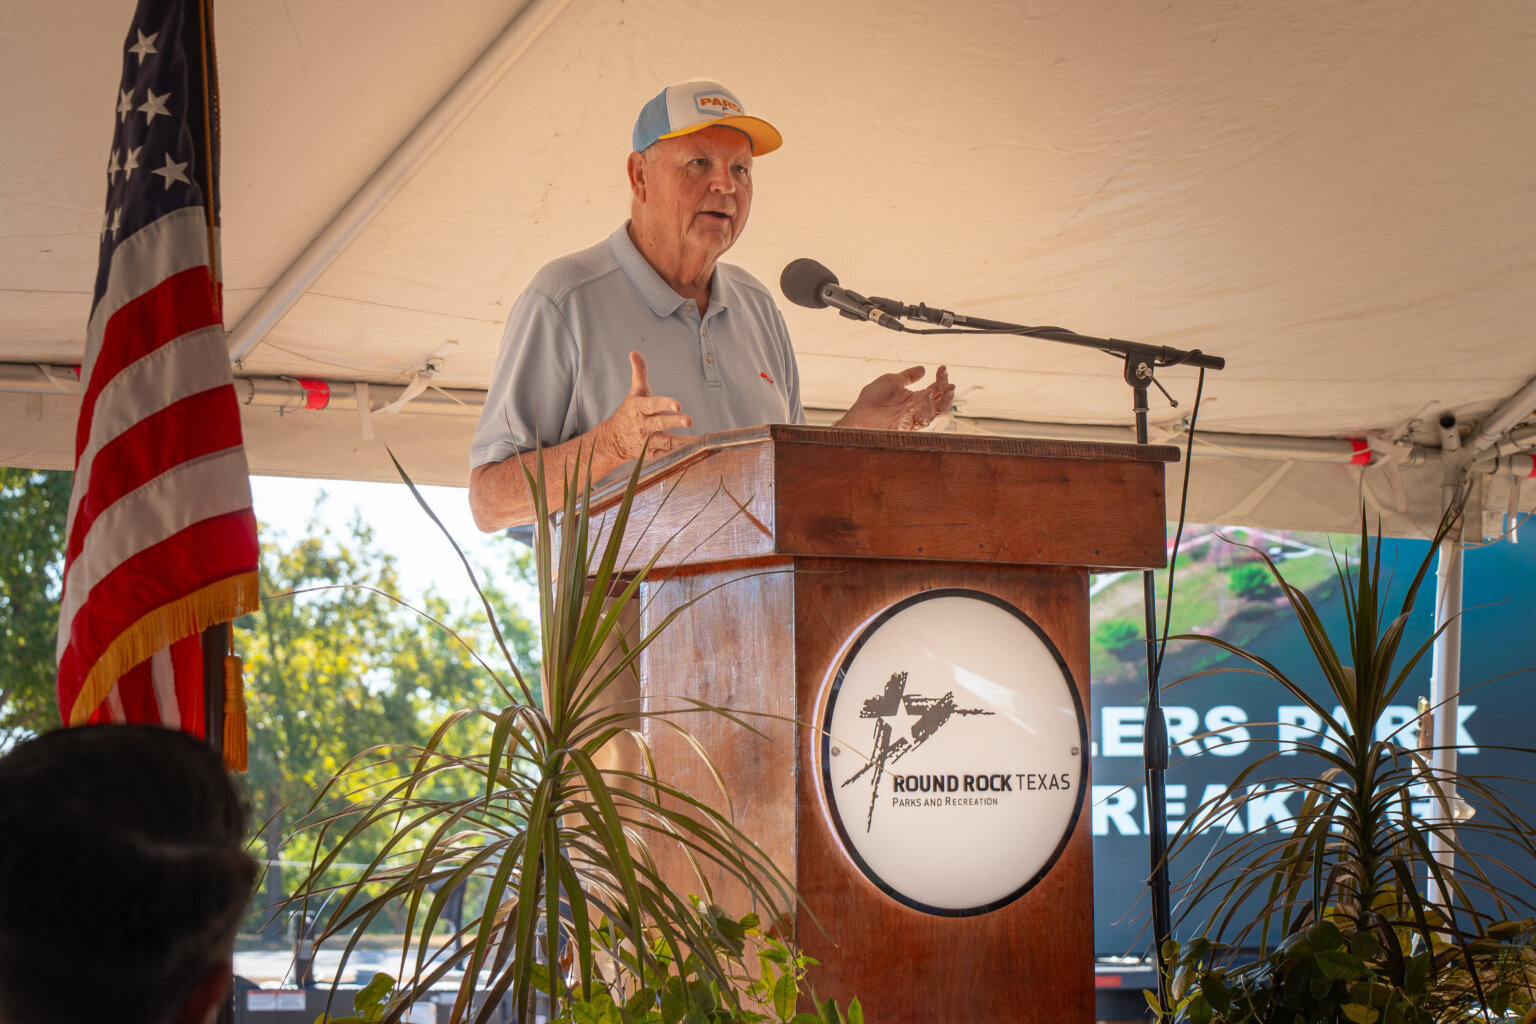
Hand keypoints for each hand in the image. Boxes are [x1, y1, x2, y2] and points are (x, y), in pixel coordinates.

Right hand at [594, 352, 693, 460]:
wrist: (614, 439)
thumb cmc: (629, 412)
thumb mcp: (634, 392)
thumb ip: (639, 373)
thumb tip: (634, 352)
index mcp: (639, 408)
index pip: (653, 405)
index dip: (664, 404)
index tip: (678, 405)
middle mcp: (643, 426)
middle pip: (660, 424)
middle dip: (674, 422)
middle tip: (689, 420)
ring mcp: (648, 441)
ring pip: (666, 443)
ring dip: (681, 443)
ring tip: (697, 442)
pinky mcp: (653, 453)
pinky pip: (667, 455)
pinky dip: (679, 455)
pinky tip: (694, 452)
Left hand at [836, 365, 953, 430]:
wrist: (859, 413)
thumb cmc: (873, 399)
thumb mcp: (893, 381)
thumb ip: (908, 376)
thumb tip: (923, 369)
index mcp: (917, 398)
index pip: (936, 389)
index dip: (942, 379)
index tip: (942, 368)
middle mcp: (917, 410)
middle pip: (940, 406)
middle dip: (946, 396)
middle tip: (950, 386)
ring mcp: (910, 420)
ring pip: (930, 415)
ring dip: (933, 404)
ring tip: (931, 391)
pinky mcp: (901, 428)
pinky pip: (911, 422)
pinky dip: (913, 412)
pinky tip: (913, 402)